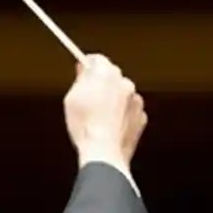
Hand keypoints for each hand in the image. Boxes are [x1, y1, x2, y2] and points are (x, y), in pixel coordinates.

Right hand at [63, 54, 146, 168]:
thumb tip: (84, 70)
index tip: (81, 70)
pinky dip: (120, 115)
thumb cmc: (86, 126)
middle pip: (111, 76)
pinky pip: (129, 110)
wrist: (103, 152)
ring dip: (111, 100)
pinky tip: (108, 126)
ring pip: (121, 94)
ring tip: (96, 117)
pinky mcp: (141, 117)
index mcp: (107, 74)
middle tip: (85, 98)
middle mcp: (125, 83)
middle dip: (100, 84)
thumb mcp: (71, 99)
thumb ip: (80, 79)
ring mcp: (135, 101)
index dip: (87, 65)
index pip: (97, 60)